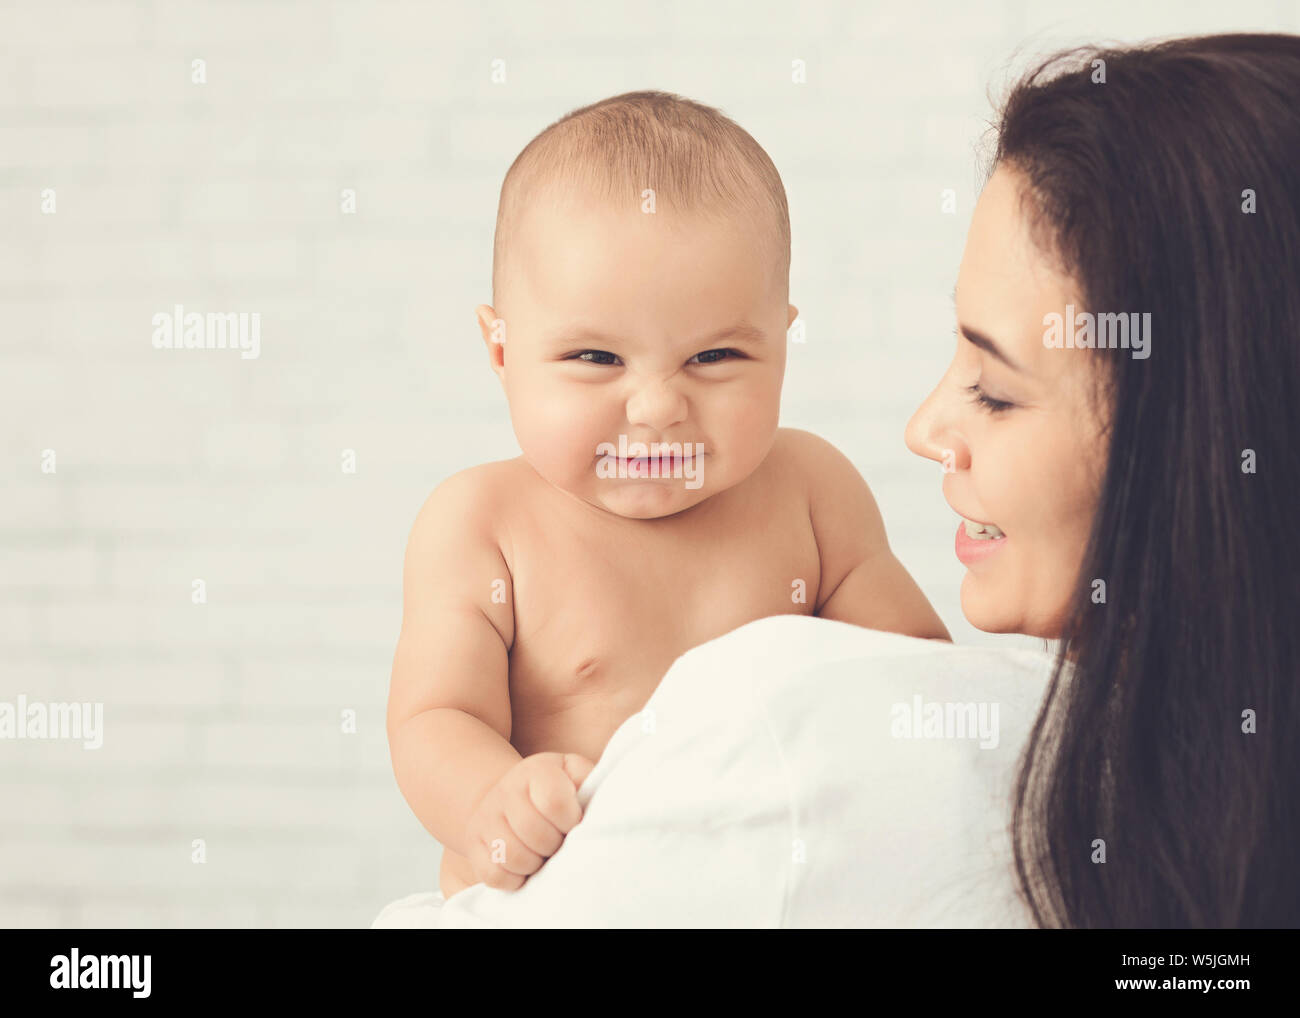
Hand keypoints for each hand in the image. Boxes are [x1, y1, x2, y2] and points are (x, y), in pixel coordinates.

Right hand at [463, 751, 594, 890]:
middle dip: (555, 846)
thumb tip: (611, 803)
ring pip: (513, 857)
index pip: (554, 801)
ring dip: (535, 864)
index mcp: (537, 770)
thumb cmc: (556, 790)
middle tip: (560, 842)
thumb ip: (592, 782)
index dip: (570, 820)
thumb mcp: (576, 774)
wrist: (508, 795)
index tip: (574, 823)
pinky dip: (514, 878)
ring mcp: (485, 819)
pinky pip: (493, 875)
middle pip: (536, 834)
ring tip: (544, 855)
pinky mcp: (473, 845)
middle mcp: (506, 791)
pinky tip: (525, 867)